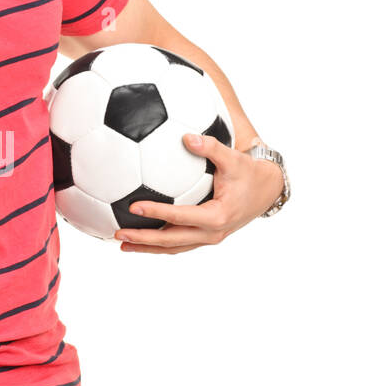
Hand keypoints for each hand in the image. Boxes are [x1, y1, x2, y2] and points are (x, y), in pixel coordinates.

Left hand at [113, 132, 283, 252]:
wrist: (267, 190)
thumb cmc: (248, 172)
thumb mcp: (233, 158)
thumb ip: (210, 147)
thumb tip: (187, 137)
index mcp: (217, 216)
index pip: (180, 216)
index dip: (156, 212)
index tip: (134, 207)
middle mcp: (212, 232)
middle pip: (172, 241)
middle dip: (144, 240)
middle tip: (119, 234)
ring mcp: (209, 238)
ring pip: (173, 248)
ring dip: (148, 247)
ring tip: (122, 245)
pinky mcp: (206, 237)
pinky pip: (179, 244)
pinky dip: (159, 244)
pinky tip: (140, 240)